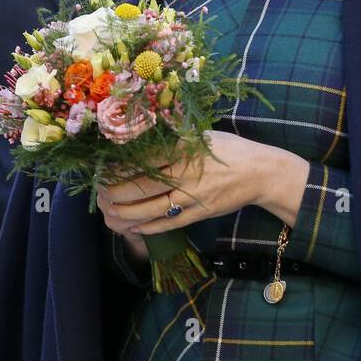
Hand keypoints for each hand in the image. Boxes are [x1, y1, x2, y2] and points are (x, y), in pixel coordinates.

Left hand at [97, 131, 308, 237]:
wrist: (260, 172)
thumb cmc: (229, 149)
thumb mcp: (202, 134)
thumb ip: (174, 136)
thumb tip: (141, 133)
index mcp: (184, 149)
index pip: (142, 159)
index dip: (118, 167)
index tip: (102, 169)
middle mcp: (185, 173)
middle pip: (141, 186)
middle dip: (115, 193)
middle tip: (100, 193)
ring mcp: (191, 197)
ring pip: (150, 210)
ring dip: (125, 214)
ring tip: (109, 213)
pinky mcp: (198, 214)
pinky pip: (167, 224)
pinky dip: (146, 228)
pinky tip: (132, 227)